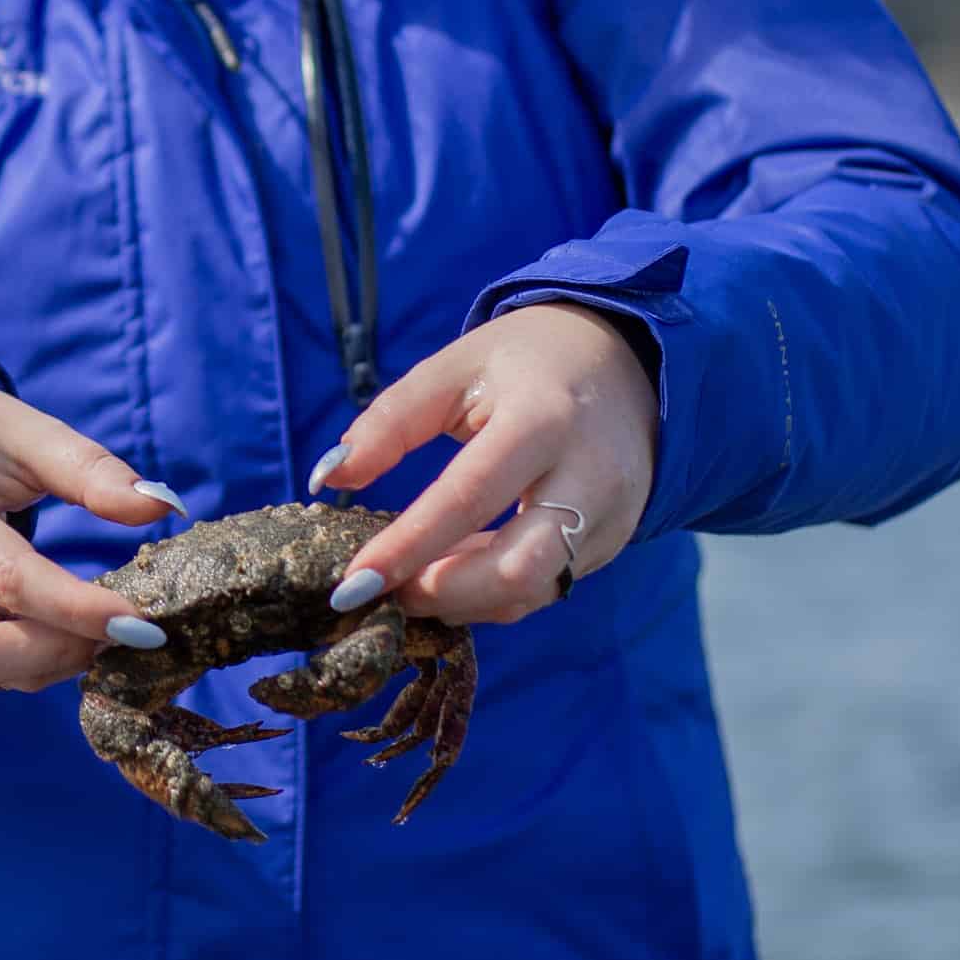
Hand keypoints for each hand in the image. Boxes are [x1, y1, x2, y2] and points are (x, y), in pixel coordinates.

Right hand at [0, 375, 180, 691]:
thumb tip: (164, 507)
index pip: (7, 579)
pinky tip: (75, 631)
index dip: (77, 610)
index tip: (143, 622)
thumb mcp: (23, 429)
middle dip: (53, 655)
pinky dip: (32, 661)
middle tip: (122, 629)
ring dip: (49, 662)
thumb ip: (90, 469)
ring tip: (107, 626)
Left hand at [313, 303, 657, 624]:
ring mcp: (610, 517)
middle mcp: (590, 477)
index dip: (408, 547)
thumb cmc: (526, 360)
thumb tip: (329, 479)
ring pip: (533, 591)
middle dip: (441, 595)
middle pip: (518, 569)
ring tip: (408, 581)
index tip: (352, 582)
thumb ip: (391, 420)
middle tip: (380, 593)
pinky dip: (489, 593)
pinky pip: (545, 587)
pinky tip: (448, 575)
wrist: (631, 359)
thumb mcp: (455, 366)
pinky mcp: (612, 542)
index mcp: (543, 418)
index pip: (469, 497)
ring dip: (462, 600)